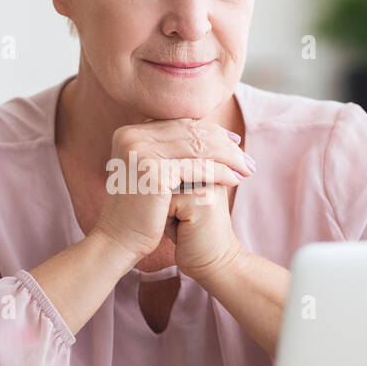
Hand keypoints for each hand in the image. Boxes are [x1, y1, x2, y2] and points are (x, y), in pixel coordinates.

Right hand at [89, 117, 253, 263]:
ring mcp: (140, 150)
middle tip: (247, 157)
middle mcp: (131, 135)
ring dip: (228, 158)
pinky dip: (220, 172)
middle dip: (224, 145)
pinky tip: (236, 180)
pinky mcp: (153, 170)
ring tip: (247, 168)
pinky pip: (197, 167)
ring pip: (197, 147)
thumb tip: (203, 131)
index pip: (179, 124)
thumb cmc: (139, 212)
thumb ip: (167, 150)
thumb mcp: (150, 172)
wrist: (118, 241)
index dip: (211, 132)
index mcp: (129, 132)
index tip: (234, 143)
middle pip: (190, 133)